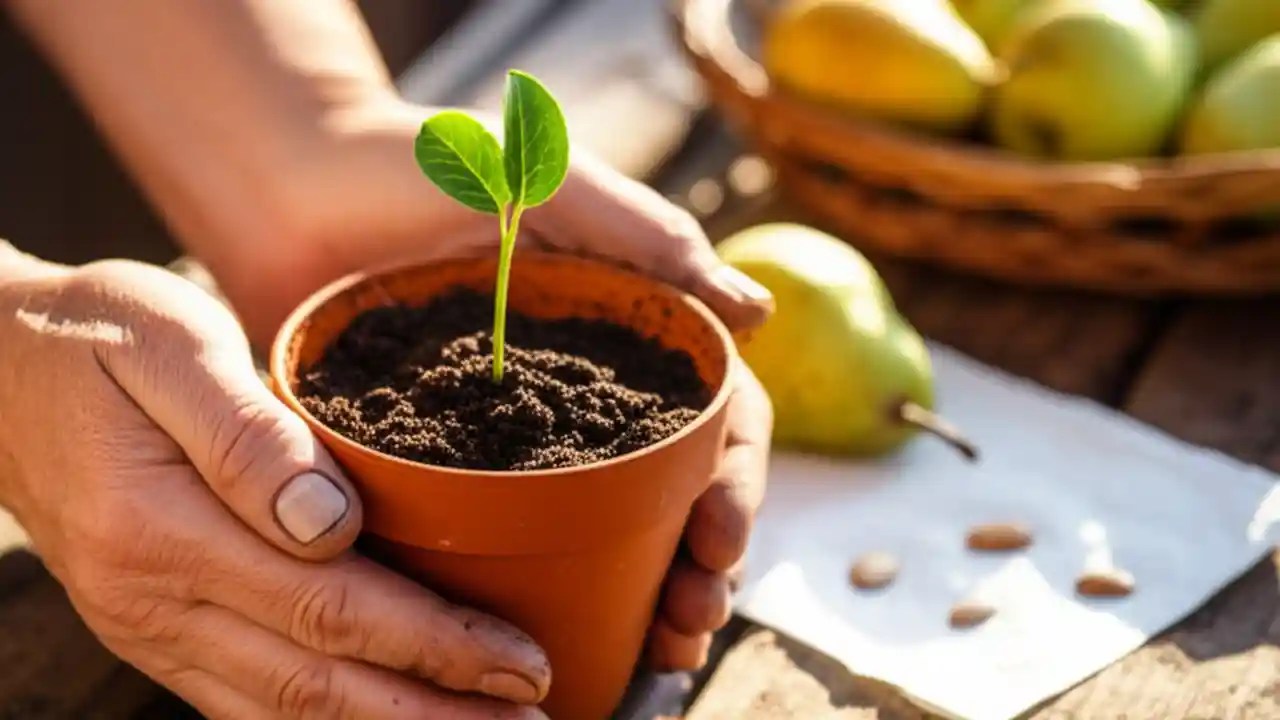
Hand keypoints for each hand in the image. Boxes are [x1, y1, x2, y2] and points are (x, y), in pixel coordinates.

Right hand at [0, 257, 551, 718]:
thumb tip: (330, 522)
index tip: (517, 662)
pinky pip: (240, 703)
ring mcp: (147, 627)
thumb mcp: (167, 346)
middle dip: (435, 707)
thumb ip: (246, 436)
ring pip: (284, 710)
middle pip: (319, 679)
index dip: (433, 644)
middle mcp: (153, 600)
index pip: (331, 605)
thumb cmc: (93, 339)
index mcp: (164, 527)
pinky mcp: (150, 630)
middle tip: (532, 718)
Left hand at [207, 96, 775, 672]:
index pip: (715, 417)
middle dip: (701, 565)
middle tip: (692, 621)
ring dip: (645, 598)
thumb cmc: (426, 167)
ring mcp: (519, 439)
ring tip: (655, 652)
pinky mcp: (445, 466)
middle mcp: (587, 396)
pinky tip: (550, 639)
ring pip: (608, 532)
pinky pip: (506, 537)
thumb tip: (760, 316)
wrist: (292, 186)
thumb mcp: (550, 185)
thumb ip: (651, 237)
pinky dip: (543, 595)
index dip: (734, 481)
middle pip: (677, 492)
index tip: (720, 538)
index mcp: (633, 333)